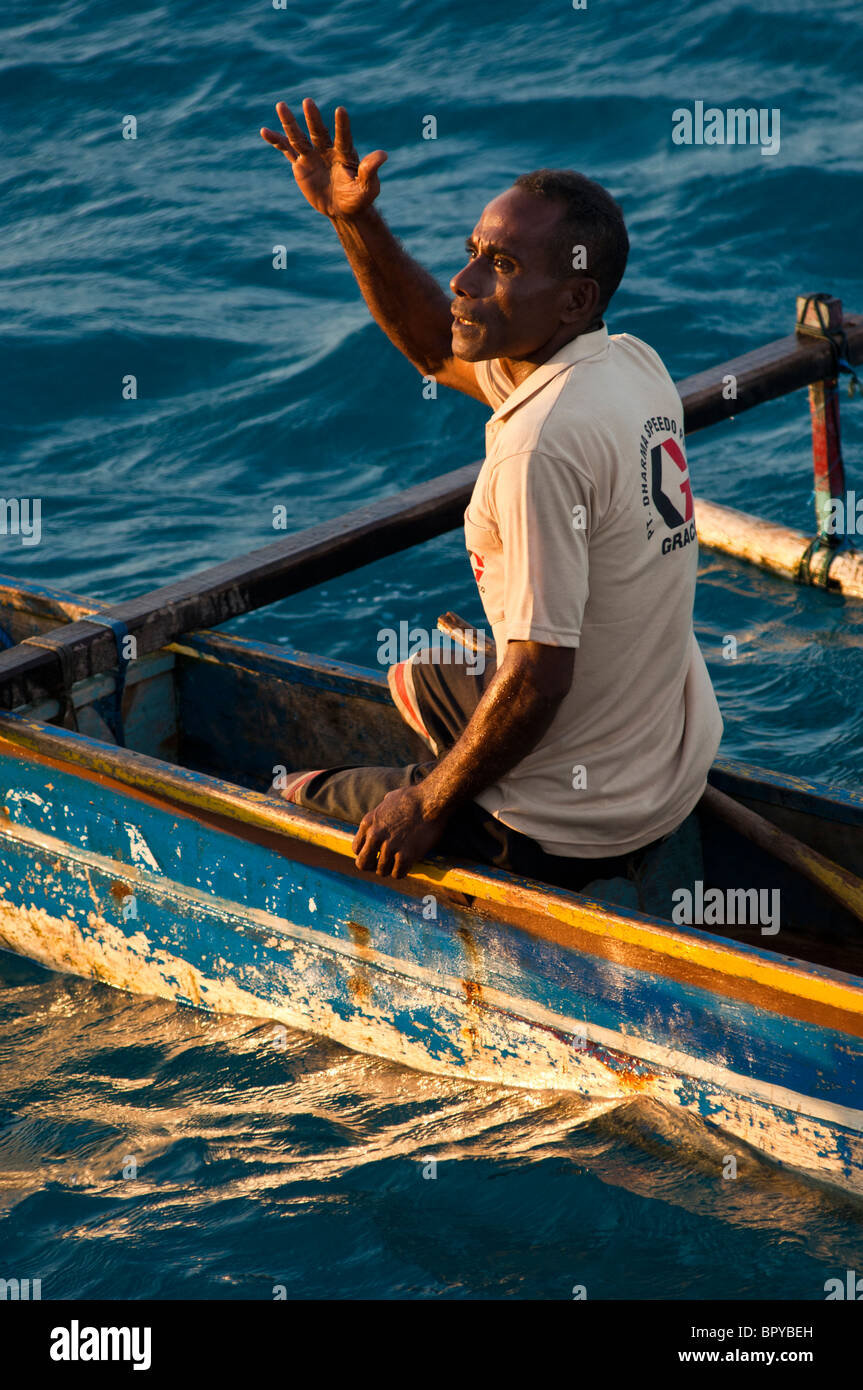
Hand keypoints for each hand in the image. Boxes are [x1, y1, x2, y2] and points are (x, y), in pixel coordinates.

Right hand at [260, 98, 386, 218]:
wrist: (342, 208)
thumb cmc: (358, 197)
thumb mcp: (367, 187)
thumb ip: (371, 171)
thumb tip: (383, 155)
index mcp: (345, 153)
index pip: (343, 137)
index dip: (342, 125)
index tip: (341, 111)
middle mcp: (327, 149)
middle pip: (318, 132)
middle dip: (313, 119)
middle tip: (309, 103)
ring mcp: (312, 155)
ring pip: (299, 137)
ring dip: (290, 122)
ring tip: (281, 105)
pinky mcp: (300, 164)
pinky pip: (287, 150)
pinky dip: (276, 141)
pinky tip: (264, 131)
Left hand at [352, 786, 447, 877]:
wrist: (432, 801)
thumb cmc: (415, 797)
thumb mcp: (389, 799)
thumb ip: (382, 810)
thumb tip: (383, 808)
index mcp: (368, 822)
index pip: (356, 848)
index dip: (366, 853)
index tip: (375, 853)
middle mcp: (375, 836)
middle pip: (363, 864)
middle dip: (372, 866)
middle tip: (383, 864)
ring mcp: (390, 847)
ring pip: (381, 871)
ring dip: (390, 869)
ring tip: (399, 863)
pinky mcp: (406, 856)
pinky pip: (397, 874)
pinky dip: (402, 872)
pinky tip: (408, 865)